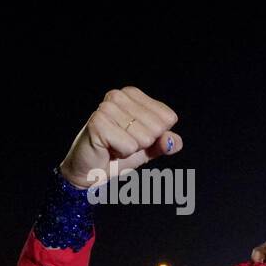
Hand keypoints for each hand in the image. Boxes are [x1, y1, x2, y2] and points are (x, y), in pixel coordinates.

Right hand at [59, 87, 182, 187]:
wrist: (91, 170)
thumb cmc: (119, 153)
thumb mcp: (150, 148)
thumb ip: (166, 143)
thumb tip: (175, 141)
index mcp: (133, 95)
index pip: (168, 117)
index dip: (157, 135)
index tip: (135, 136)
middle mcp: (119, 96)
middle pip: (158, 127)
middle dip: (144, 143)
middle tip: (123, 142)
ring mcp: (106, 108)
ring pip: (145, 137)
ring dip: (131, 149)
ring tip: (115, 145)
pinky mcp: (98, 123)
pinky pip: (129, 146)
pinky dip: (122, 153)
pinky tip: (108, 148)